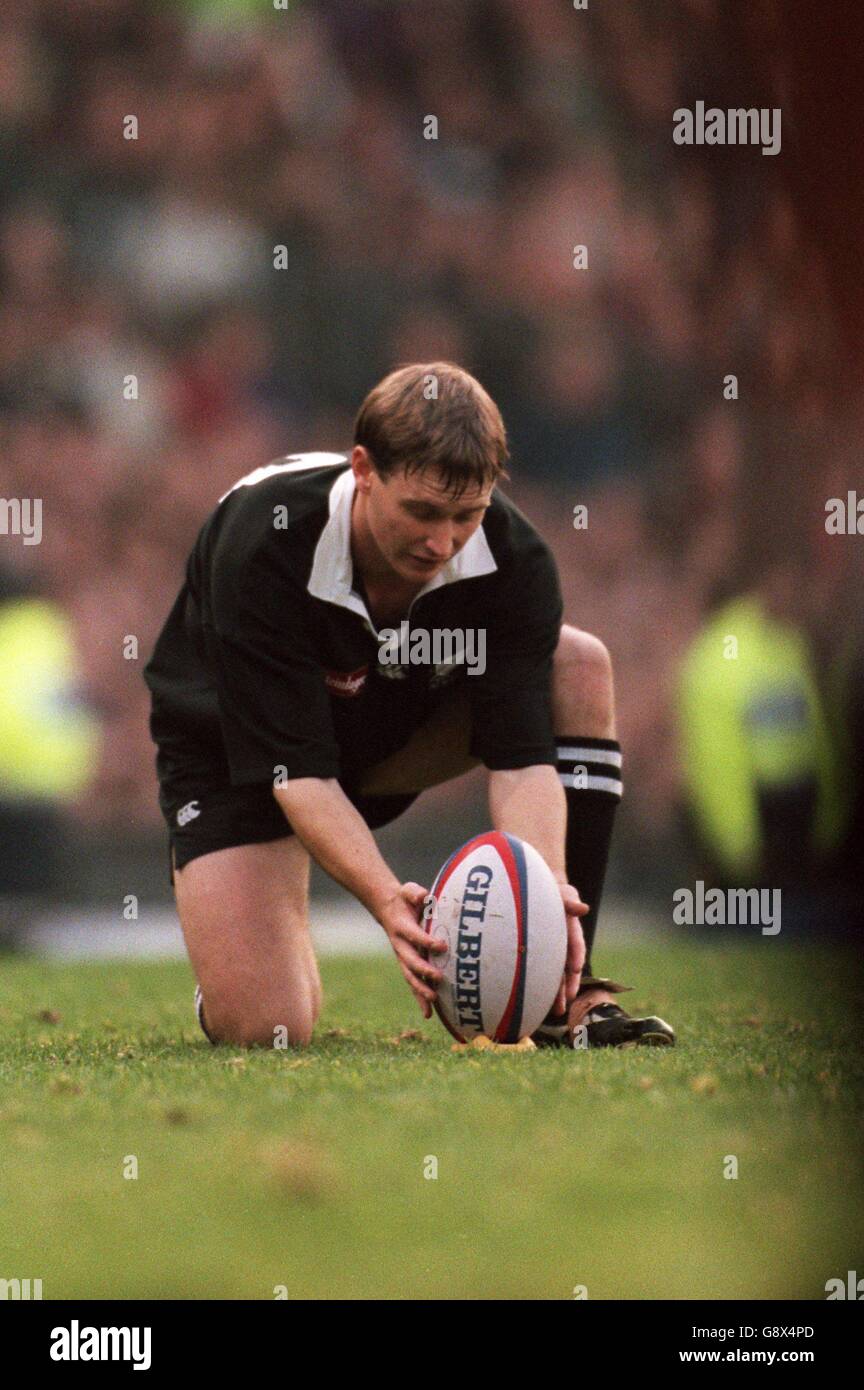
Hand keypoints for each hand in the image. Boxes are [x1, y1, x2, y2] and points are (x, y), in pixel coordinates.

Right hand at [377, 882, 446, 1019]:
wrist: (389, 909)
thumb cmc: (404, 899)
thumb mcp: (408, 891)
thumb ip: (415, 893)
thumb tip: (423, 896)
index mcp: (402, 928)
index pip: (415, 936)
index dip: (427, 941)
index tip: (442, 946)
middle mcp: (400, 946)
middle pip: (410, 961)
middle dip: (424, 970)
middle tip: (438, 977)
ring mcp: (403, 958)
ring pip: (410, 977)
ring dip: (420, 990)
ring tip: (433, 1000)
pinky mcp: (408, 966)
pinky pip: (413, 984)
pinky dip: (420, 999)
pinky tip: (429, 1014)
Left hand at [552, 883, 587, 1014]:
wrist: (539, 893)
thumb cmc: (553, 892)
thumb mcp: (562, 893)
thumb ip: (570, 901)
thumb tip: (583, 908)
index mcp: (570, 927)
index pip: (575, 943)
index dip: (576, 955)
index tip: (575, 968)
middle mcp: (564, 943)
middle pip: (568, 966)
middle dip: (569, 983)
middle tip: (569, 998)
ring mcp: (554, 952)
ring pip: (556, 974)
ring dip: (558, 992)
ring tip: (558, 1010)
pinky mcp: (542, 957)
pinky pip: (543, 973)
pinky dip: (543, 987)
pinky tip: (539, 1004)